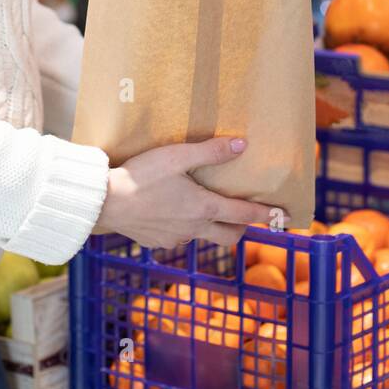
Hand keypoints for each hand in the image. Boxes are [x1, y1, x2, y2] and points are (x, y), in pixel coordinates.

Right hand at [93, 137, 277, 248]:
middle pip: (230, 236)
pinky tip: (173, 213)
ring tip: (207, 210)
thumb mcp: (177, 157)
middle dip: (243, 228)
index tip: (285, 218)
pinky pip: (179, 237)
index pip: (244, 215)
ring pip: (204, 237)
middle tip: (247, 217)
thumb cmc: (140, 176)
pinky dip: (186, 228)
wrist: (103, 203)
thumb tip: (242, 145)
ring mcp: (175, 239)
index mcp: (203, 208)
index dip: (267, 215)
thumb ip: (211, 152)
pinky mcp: (156, 242)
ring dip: (213, 227)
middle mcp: (194, 228)